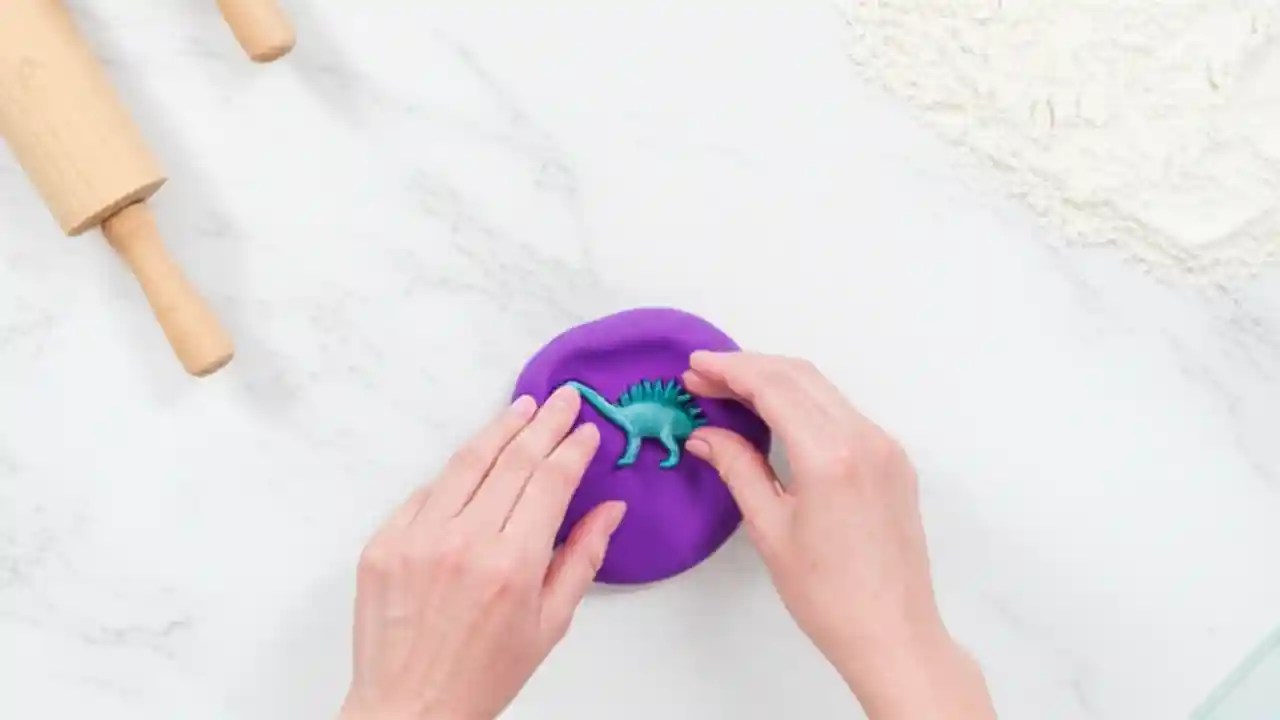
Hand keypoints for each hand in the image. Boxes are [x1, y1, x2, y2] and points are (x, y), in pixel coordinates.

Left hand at [341, 386, 625, 719]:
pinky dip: (454, 475)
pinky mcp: (384, 543)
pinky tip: (474, 464)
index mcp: (512, 564)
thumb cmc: (484, 674)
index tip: (586, 430)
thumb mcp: (550, 624)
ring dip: (498, 429)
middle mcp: (464, 542)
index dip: (572, 448)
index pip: (549, 481)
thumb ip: (582, 558)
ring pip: (465, 463)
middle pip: (512, 459)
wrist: (410, 708)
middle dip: (544, 422)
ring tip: (521, 408)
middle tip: (564, 399)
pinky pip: (425, 492)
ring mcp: (417, 538)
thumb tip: (608, 509)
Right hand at [682, 352, 993, 718]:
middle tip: (704, 377)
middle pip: (799, 376)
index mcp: (830, 456)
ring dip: (776, 381)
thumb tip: (705, 435)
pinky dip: (804, 402)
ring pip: (823, 390)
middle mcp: (864, 439)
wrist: (894, 633)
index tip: (695, 369)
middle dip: (748, 368)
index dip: (729, 370)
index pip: (773, 386)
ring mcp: (885, 447)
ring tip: (731, 390)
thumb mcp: (770, 529)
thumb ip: (738, 469)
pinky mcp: (894, 461)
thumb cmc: (827, 595)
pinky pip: (843, 412)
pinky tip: (776, 415)